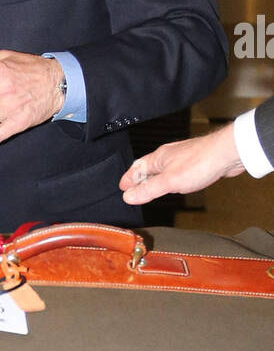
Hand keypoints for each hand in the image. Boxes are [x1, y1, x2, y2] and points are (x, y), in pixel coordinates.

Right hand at [120, 126, 244, 203]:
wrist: (228, 154)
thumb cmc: (200, 163)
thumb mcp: (169, 182)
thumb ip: (148, 190)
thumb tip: (128, 196)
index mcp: (158, 158)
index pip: (137, 168)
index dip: (128, 179)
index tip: (122, 187)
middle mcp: (168, 156)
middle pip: (148, 167)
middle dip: (139, 178)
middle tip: (132, 189)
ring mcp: (182, 158)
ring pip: (162, 169)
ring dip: (154, 179)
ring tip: (150, 188)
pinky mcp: (195, 162)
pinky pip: (175, 171)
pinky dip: (169, 179)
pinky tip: (175, 184)